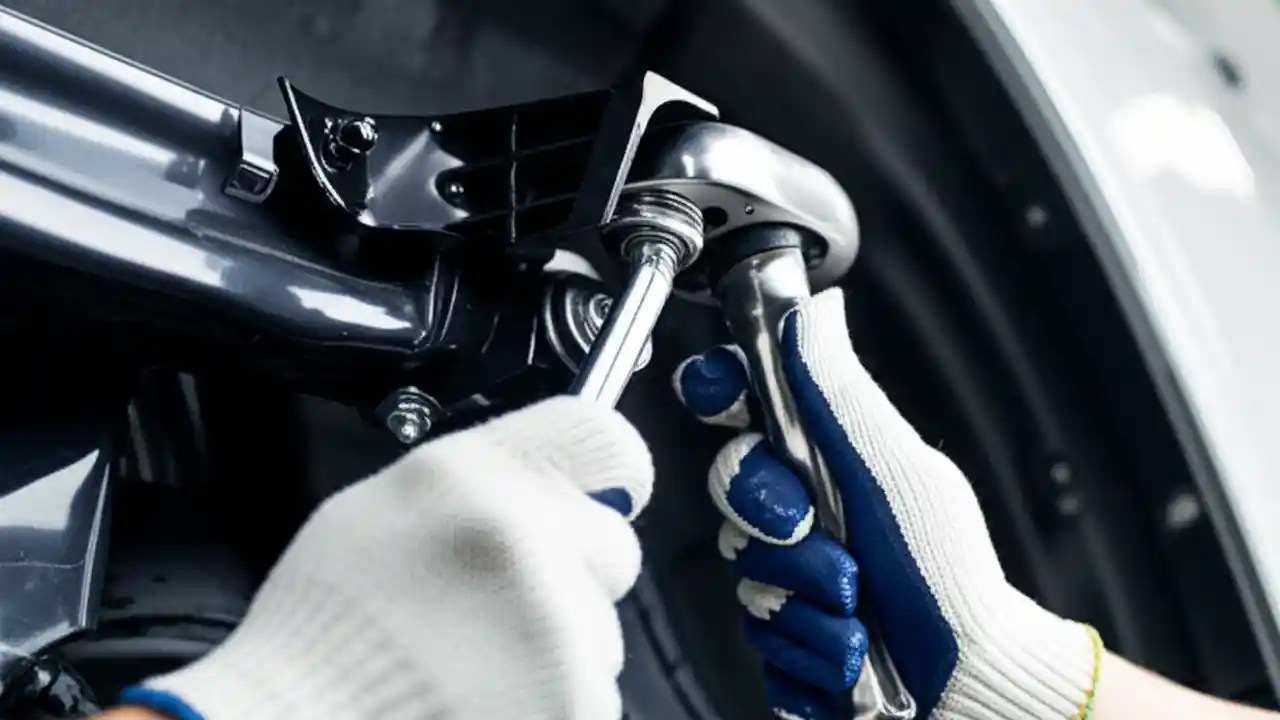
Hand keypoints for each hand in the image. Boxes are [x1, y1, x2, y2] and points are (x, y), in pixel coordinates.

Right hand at [120, 397, 652, 719]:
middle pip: (613, 546)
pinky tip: (488, 702)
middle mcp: (520, 542)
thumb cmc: (324, 636)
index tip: (594, 499)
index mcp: (470, 478)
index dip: (605, 476)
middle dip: (575, 576)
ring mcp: (555, 629)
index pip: (606, 438)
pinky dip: (555, 699)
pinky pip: (595, 691)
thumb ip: (480, 483)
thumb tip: (550, 481)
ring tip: (475, 668)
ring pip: (603, 630)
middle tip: (502, 609)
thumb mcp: (382, 510)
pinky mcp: (575, 702)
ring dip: (561, 648)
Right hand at [675, 289, 1099, 719]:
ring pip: (745, 584)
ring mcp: (788, 580)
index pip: (743, 408)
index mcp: (823, 462)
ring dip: (808, 610)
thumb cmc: (950, 576)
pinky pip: (761, 647)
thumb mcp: (897, 472)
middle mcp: (799, 516)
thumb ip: (842, 393)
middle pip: (731, 502)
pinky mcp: (785, 643)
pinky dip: (809, 659)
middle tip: (838, 555)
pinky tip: (849, 657)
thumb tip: (819, 310)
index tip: (722, 397)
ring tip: (860, 616)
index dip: (720, 394)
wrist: (970, 676)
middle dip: (785, 542)